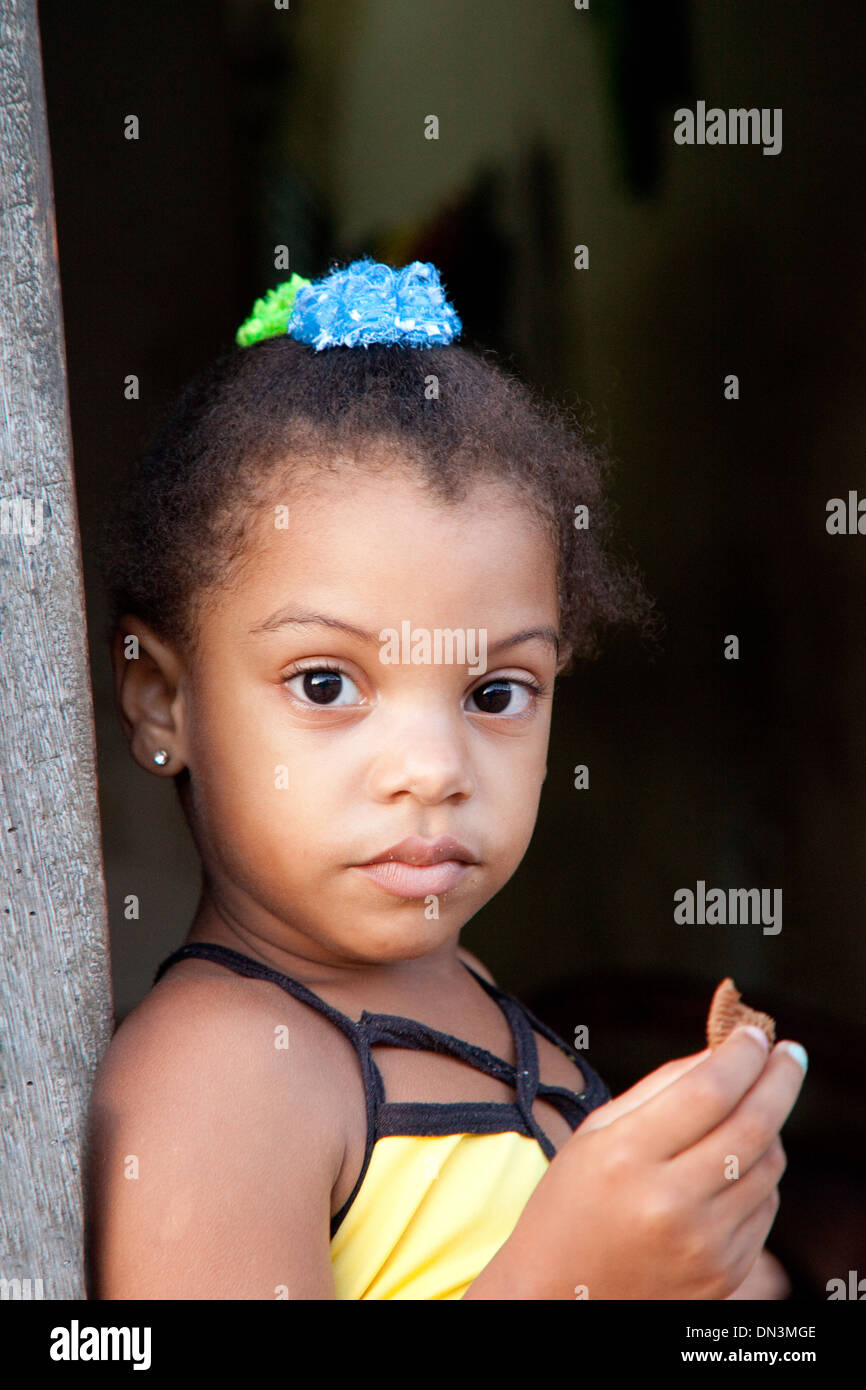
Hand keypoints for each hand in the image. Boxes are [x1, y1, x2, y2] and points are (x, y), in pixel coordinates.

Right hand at [466, 1029, 806, 1299]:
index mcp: (627, 1158)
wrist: (559, 1298)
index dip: (741, 1054)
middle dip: (780, 1078)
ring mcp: (704, 1246)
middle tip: (790, 1052)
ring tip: (747, 1111)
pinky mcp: (725, 1273)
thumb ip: (662, 1086)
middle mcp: (670, 1204)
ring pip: (768, 1165)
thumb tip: (724, 1049)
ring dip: (768, 1127)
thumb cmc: (572, 1202)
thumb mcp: (599, 1132)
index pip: (709, 1090)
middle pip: (754, 1125)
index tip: (756, 1033)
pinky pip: (765, 1206)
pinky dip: (758, 1176)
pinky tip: (732, 1167)